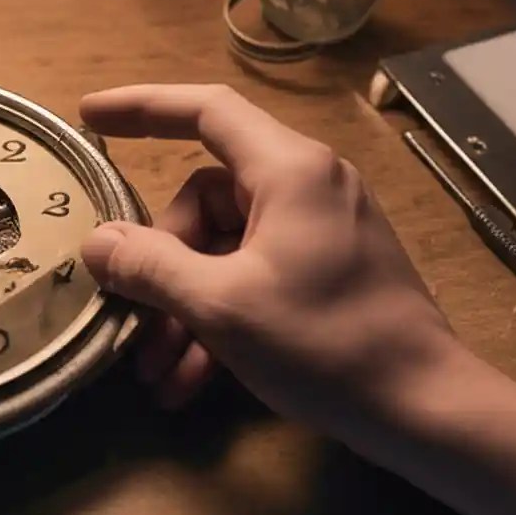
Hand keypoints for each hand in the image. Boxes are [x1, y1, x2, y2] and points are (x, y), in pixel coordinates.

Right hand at [78, 84, 457, 432]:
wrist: (424, 408)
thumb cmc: (324, 341)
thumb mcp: (220, 304)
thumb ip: (150, 266)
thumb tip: (96, 242)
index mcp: (288, 170)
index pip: (205, 110)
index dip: (142, 106)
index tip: (90, 115)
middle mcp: (306, 187)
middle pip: (203, 200)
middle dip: (161, 265)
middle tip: (137, 322)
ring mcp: (318, 231)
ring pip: (222, 250)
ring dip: (182, 307)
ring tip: (157, 372)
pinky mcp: (326, 273)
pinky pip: (251, 278)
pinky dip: (217, 319)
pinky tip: (190, 380)